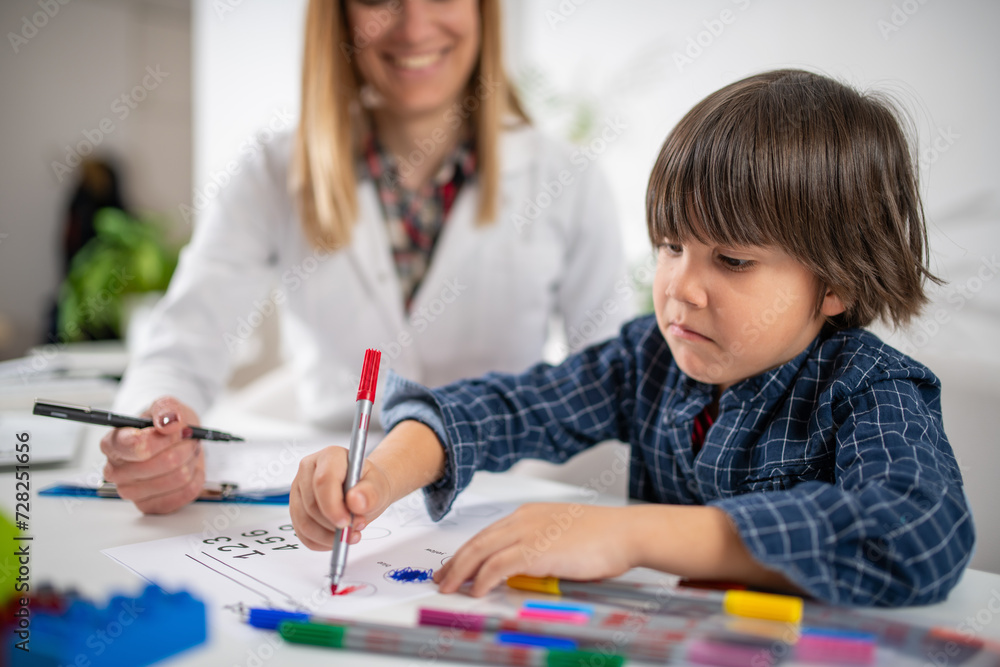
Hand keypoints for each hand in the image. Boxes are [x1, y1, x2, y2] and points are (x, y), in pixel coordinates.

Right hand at [100, 396, 203, 514]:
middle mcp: (116, 470)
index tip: (175, 429)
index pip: (136, 446)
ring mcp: (131, 492)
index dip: (163, 438)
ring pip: (178, 477)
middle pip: (164, 462)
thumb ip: (166, 409)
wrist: (174, 441)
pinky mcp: (150, 506)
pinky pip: (186, 492)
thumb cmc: (164, 426)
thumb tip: (169, 422)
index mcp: (113, 444)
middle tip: (186, 438)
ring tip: (187, 451)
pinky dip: (196, 477)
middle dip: (183, 446)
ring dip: (191, 460)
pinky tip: (188, 467)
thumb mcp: (165, 406)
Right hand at [290, 446, 394, 550]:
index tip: (347, 522)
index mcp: (331, 456)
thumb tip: (356, 501)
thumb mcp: (379, 486)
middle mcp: (309, 469)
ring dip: (327, 536)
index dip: (333, 506)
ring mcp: (299, 488)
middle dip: (333, 524)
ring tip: (349, 533)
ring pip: (304, 522)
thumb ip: (371, 493)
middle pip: (311, 505)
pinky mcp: (296, 507)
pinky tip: (336, 538)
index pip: (323, 481)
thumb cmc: (370, 485)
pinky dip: (320, 541)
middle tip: (356, 527)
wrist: (365, 491)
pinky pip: (302, 533)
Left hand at [434, 503, 637, 596]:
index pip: (488, 534)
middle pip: (477, 541)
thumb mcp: (563, 537)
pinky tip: (477, 591)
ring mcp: (528, 533)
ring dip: (461, 572)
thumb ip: (540, 548)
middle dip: (455, 562)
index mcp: (529, 514)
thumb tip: (523, 571)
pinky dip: (483, 579)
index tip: (455, 566)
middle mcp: (523, 520)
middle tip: (441, 579)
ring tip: (450, 588)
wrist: (625, 533)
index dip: (468, 552)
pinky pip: (498, 566)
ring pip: (481, 551)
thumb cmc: (603, 537)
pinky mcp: (535, 550)